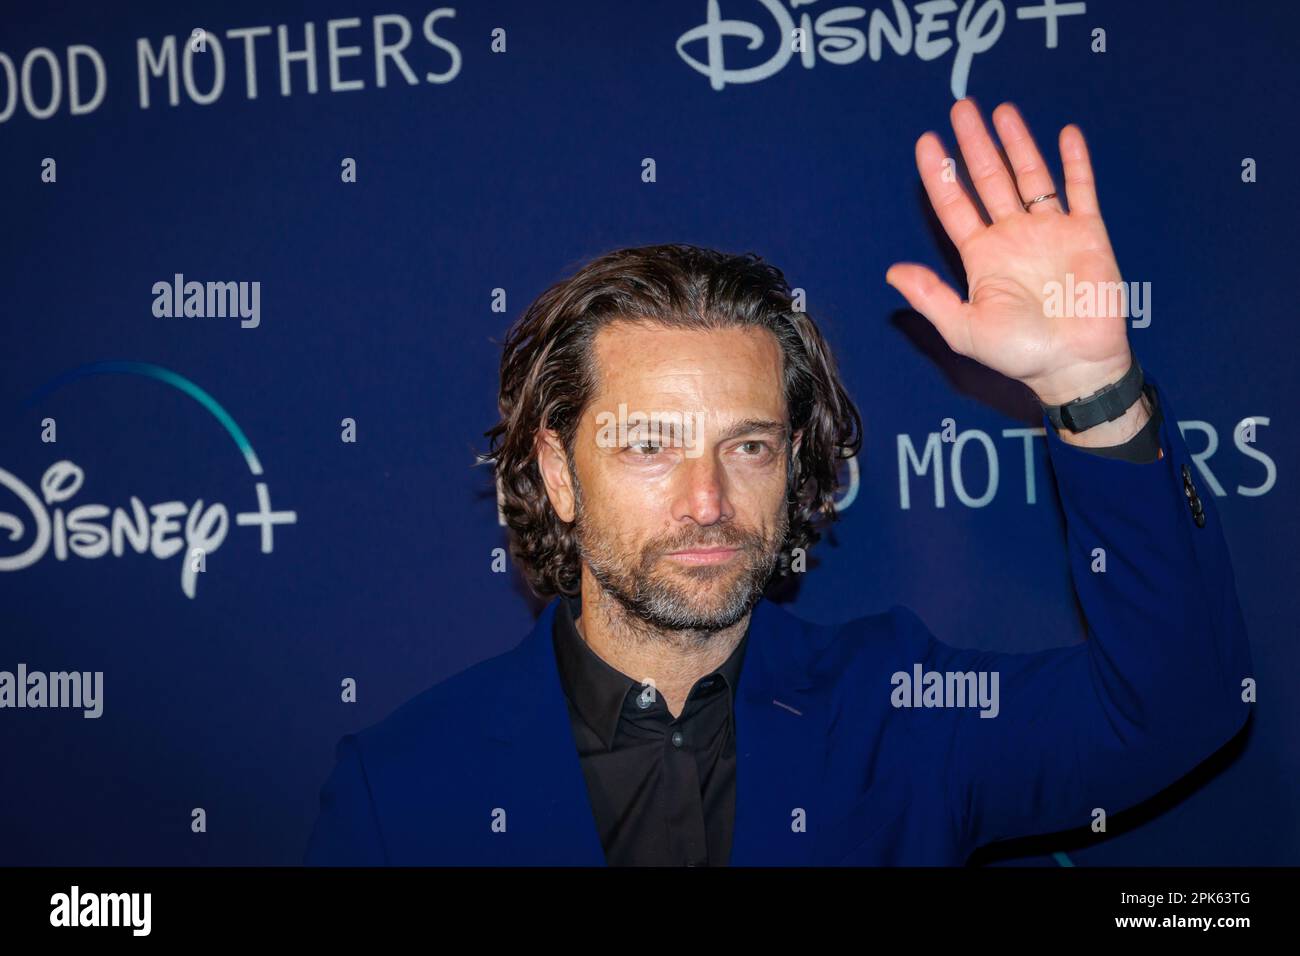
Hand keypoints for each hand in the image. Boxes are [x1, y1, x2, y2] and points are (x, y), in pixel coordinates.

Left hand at [886, 99, 1134, 411]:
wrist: (1074, 364)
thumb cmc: (1019, 353)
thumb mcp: (963, 327)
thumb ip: (930, 296)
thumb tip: (892, 272)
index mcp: (982, 257)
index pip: (955, 205)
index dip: (941, 174)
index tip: (927, 142)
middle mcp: (1013, 237)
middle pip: (989, 180)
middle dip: (975, 144)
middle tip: (961, 108)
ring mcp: (1050, 231)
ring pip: (1031, 176)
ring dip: (1017, 143)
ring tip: (1002, 111)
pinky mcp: (1087, 233)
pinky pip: (1080, 190)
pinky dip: (1075, 162)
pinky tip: (1066, 133)